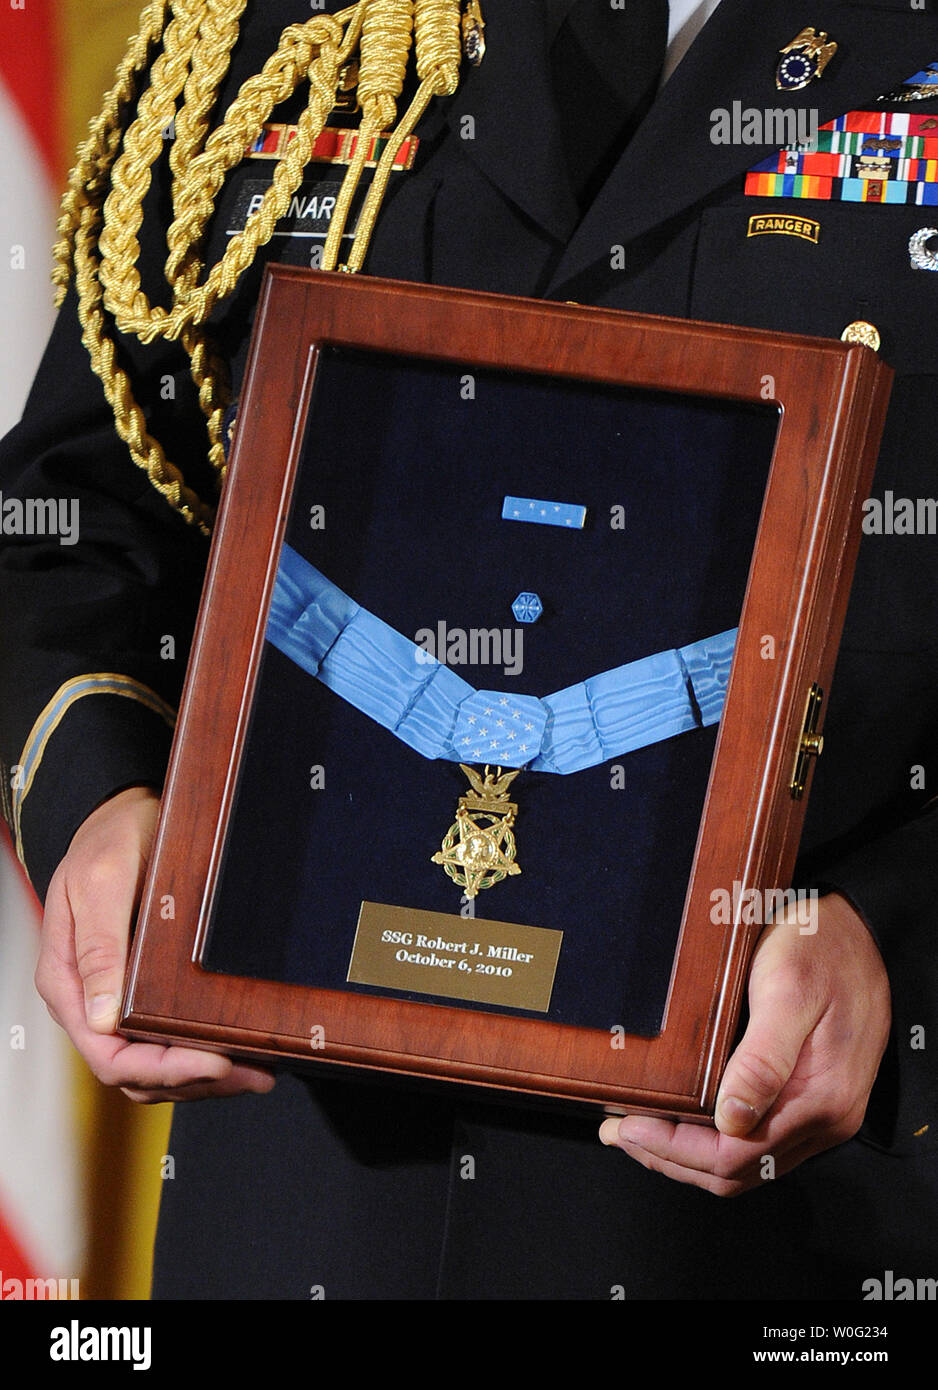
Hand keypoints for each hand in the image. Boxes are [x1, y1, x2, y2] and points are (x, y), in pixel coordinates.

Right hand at [36, 784, 274, 1102]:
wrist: (124, 812)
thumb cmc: (109, 839)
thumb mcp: (103, 881)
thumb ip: (100, 946)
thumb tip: (101, 1017)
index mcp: (69, 982)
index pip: (108, 1056)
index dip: (164, 1070)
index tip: (215, 1061)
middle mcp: (88, 1000)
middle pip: (135, 1073)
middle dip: (195, 1080)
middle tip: (255, 1073)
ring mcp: (112, 1000)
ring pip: (153, 1065)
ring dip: (204, 1077)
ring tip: (259, 1070)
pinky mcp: (139, 991)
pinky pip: (165, 1040)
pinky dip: (201, 1052)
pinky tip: (241, 1049)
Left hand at [598, 892, 890, 1193]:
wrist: (860, 928)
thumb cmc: (821, 948)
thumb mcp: (787, 990)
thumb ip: (764, 1059)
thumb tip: (731, 1119)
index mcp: (821, 1099)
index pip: (736, 1157)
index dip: (674, 1149)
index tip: (628, 1126)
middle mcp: (825, 1118)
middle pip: (737, 1172)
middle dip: (671, 1157)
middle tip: (618, 1131)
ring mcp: (821, 1112)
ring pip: (747, 1163)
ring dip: (688, 1154)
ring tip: (638, 1130)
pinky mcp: (812, 1097)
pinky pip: (759, 1140)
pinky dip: (713, 1140)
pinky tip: (682, 1117)